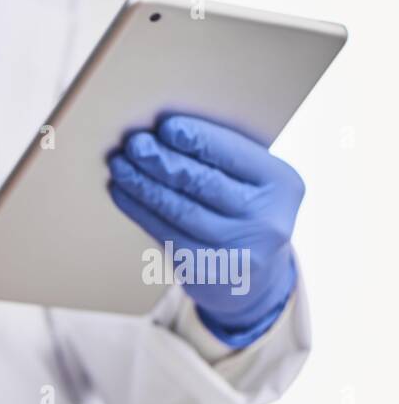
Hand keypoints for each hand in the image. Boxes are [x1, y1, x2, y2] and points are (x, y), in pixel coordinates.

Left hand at [108, 115, 303, 345]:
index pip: (234, 155)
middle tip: (135, 144)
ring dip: (143, 185)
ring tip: (120, 166)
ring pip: (179, 210)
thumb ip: (223, 160)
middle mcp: (267, 220)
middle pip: (203, 183)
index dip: (197, 139)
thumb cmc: (245, 212)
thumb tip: (162, 132)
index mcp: (283, 184)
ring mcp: (237, 251)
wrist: (254, 277)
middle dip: (163, 160)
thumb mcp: (254, 183)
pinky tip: (121, 192)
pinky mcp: (206, 272)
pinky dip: (139, 210)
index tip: (165, 126)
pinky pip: (165, 234)